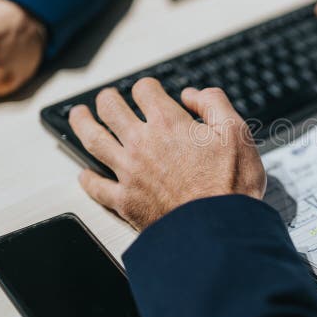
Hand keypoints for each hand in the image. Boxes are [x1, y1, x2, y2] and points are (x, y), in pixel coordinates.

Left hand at [68, 78, 265, 230]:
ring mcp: (129, 172)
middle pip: (111, 110)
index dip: (147, 87)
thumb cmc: (231, 185)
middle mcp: (143, 143)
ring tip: (79, 116)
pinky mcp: (125, 201)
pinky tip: (84, 174)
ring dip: (82, 124)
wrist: (218, 229)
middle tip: (108, 97)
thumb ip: (214, 104)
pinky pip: (97, 187)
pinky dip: (88, 179)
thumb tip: (193, 94)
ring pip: (94, 140)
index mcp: (169, 123)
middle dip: (108, 99)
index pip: (145, 91)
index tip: (150, 91)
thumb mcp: (237, 133)